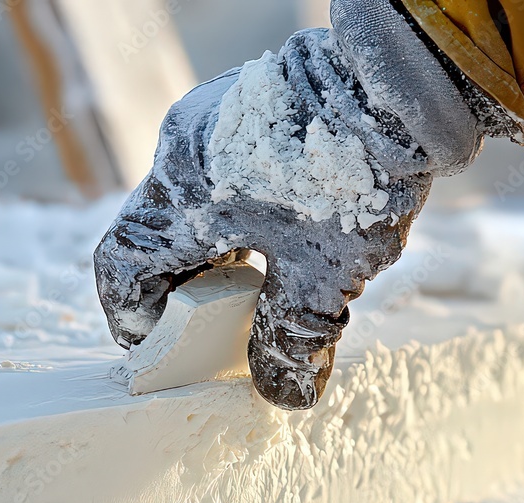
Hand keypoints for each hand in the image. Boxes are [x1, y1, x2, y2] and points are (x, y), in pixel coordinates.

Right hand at [95, 18, 480, 409]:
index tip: (164, 348)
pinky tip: (282, 231)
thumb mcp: (324, 276)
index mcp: (184, 195)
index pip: (121, 265)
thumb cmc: (357, 178)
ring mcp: (208, 120)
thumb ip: (293, 339)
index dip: (132, 318)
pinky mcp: (241, 106)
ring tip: (259, 284)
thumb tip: (282, 394)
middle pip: (154, 235)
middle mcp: (182, 150)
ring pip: (187, 204)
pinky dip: (233, 215)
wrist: (402, 87)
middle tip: (219, 326)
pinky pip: (216, 173)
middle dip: (181, 289)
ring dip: (211, 252)